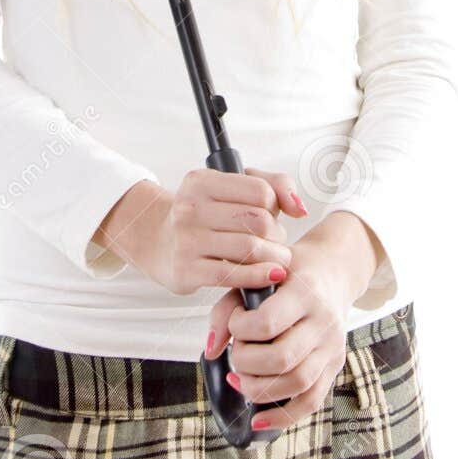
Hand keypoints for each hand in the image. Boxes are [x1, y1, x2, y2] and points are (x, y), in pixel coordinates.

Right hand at [92, 167, 307, 295]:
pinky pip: (232, 275)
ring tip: (277, 260)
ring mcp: (187, 239)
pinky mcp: (186, 270)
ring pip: (249, 248)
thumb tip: (299, 209)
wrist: (158, 241)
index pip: (260, 190)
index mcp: (202, 181)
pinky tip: (270, 276)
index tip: (273, 216)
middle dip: (277, 235)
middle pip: (258, 220)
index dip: (275, 205)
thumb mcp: (230, 187)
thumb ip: (273, 184)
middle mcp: (190, 207)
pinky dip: (258, 277)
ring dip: (274, 258)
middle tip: (276, 243)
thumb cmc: (204, 214)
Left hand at [205, 213, 380, 430]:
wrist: (333, 270)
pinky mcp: (334, 366)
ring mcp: (332, 346)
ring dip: (259, 389)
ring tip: (240, 379)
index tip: (235, 322)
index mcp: (304, 292)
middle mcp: (323, 321)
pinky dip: (283, 416)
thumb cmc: (288, 272)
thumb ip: (227, 308)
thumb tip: (210, 349)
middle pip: (282, 358)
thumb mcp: (257, 274)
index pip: (267, 322)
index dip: (240, 329)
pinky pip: (311, 402)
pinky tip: (258, 420)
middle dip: (247, 363)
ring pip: (297, 383)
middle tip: (237, 352)